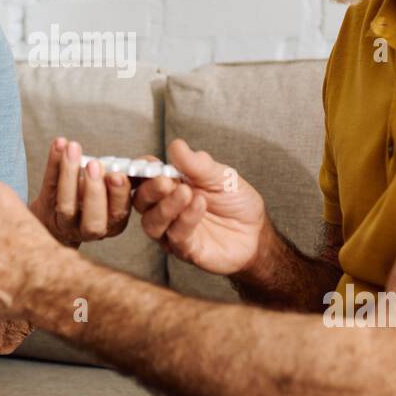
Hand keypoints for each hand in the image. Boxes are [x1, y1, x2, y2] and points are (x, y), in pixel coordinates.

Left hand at [29, 137, 133, 246]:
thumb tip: (151, 163)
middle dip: (95, 192)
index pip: (118, 213)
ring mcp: (65, 221)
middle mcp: (90, 228)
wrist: (59, 213)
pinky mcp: (45, 206)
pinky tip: (60, 143)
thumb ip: (136, 175)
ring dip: (69, 174)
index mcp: (113, 223)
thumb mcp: (119, 188)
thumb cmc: (98, 195)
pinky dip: (53, 163)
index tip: (117, 174)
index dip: (118, 195)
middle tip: (94, 165)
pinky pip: (49, 185)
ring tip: (73, 149)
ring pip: (66, 205)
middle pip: (93, 220)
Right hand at [132, 138, 266, 275]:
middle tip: (165, 180)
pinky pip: (177, 236)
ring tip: (186, 193)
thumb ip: (197, 164)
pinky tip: (199, 205)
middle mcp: (164, 209)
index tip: (148, 163)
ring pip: (152, 222)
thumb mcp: (219, 175)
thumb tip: (177, 146)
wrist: (255, 230)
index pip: (143, 177)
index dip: (141, 170)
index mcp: (168, 186)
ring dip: (167, 206)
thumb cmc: (233, 200)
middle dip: (151, 189)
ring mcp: (172, 231)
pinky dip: (186, 219)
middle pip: (141, 201)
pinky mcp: (185, 249)